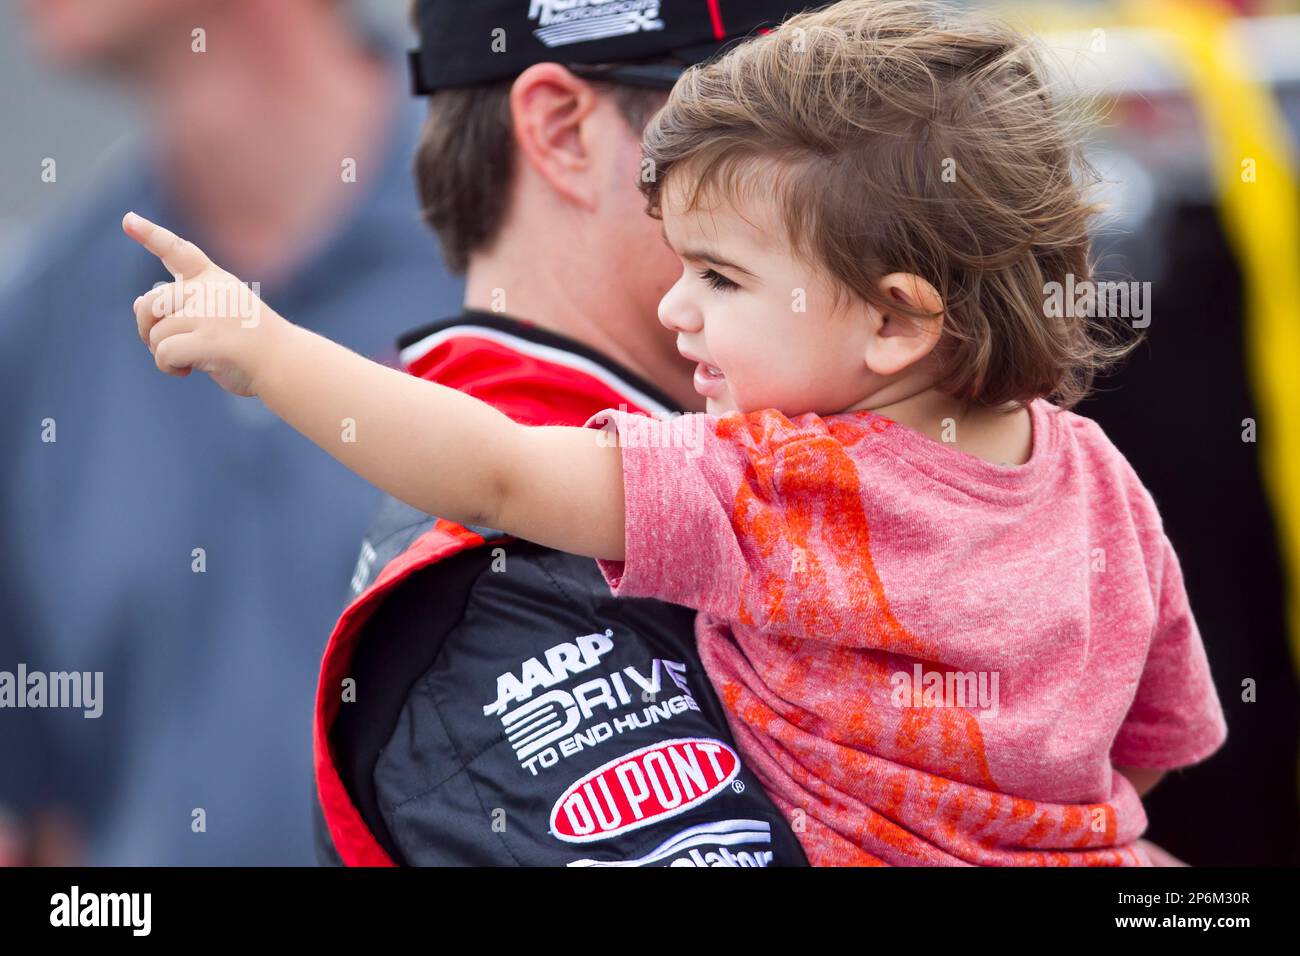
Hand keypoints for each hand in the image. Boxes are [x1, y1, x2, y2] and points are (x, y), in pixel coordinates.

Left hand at [123, 211, 290, 397]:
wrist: (285, 362)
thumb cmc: (251, 343)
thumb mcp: (221, 312)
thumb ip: (183, 304)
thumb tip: (138, 304)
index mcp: (214, 279)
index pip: (177, 251)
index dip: (150, 235)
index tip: (128, 219)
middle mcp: (210, 290)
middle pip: (150, 303)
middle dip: (146, 327)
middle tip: (160, 345)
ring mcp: (209, 314)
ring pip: (155, 332)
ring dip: (161, 352)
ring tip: (184, 361)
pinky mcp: (207, 340)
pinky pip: (164, 352)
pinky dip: (168, 366)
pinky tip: (185, 371)